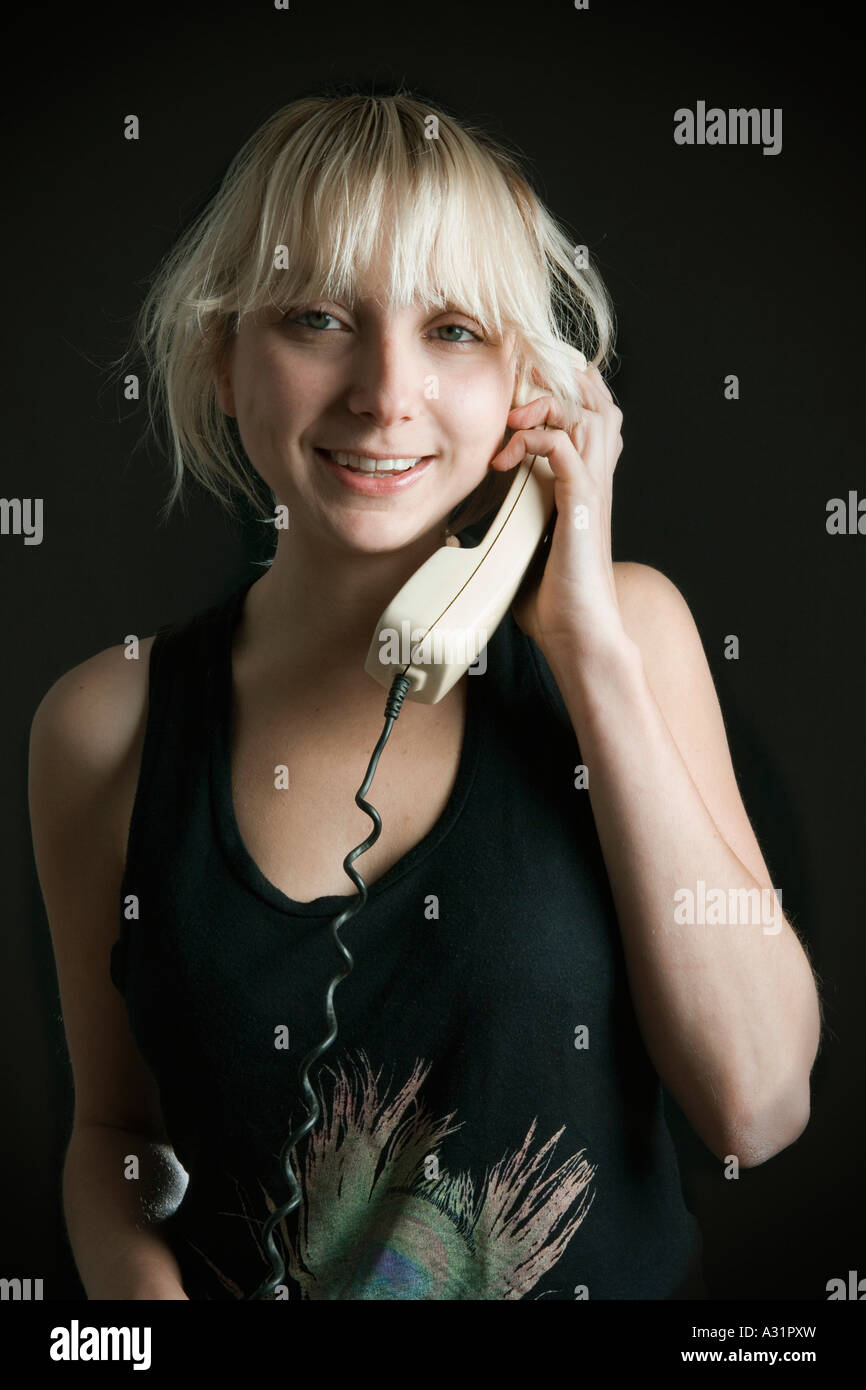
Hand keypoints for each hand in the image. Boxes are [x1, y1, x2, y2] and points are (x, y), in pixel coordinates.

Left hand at [490, 362, 625, 661]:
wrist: (581, 638)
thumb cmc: (554, 608)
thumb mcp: (522, 557)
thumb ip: (506, 535)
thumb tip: (461, 539)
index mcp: (585, 490)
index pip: (591, 421)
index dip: (564, 396)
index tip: (519, 399)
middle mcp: (595, 483)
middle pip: (599, 404)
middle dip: (560, 385)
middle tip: (518, 391)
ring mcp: (592, 493)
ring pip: (588, 415)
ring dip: (547, 406)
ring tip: (513, 421)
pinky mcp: (582, 507)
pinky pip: (566, 448)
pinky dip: (537, 438)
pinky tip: (509, 455)